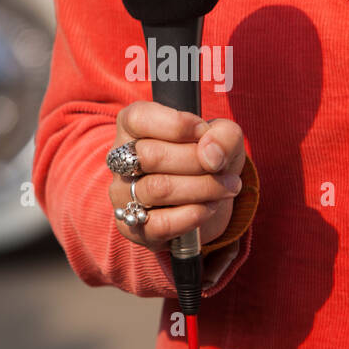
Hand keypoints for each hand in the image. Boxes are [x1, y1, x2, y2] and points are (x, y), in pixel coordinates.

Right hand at [109, 101, 245, 250]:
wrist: (208, 202)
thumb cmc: (208, 159)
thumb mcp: (225, 138)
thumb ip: (224, 135)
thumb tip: (211, 155)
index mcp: (133, 127)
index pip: (139, 119)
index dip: (177, 124)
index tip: (203, 131)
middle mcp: (120, 160)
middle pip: (151, 156)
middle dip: (196, 161)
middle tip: (224, 168)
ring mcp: (123, 196)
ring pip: (157, 189)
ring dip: (203, 189)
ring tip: (227, 188)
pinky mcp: (132, 229)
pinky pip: (160, 224)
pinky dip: (192, 215)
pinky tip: (209, 208)